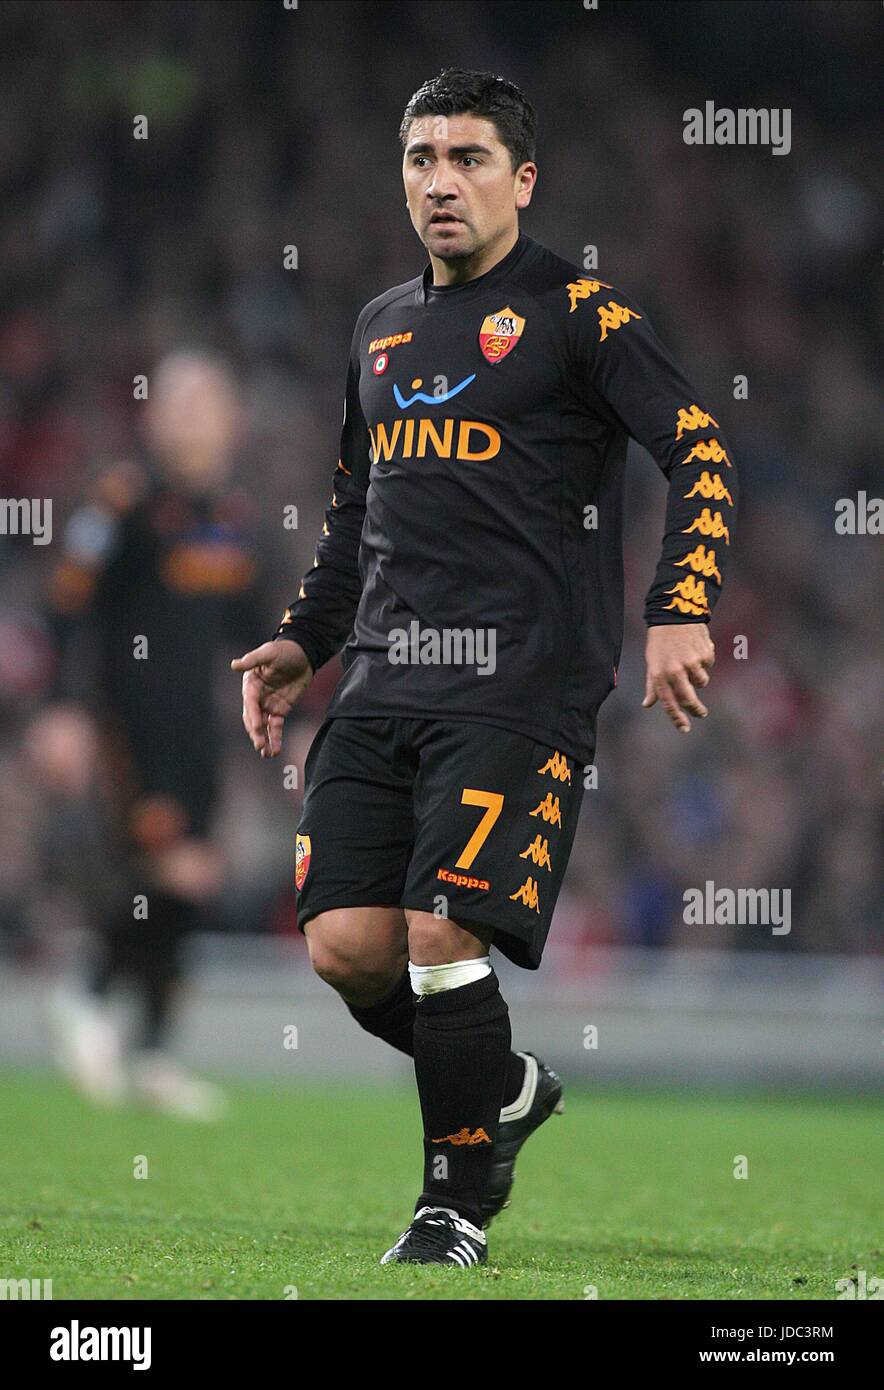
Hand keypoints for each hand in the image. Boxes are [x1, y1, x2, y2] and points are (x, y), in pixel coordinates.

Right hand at [230, 639, 313, 757]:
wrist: (302, 654)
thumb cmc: (282, 651)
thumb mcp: (268, 653)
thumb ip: (252, 660)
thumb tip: (234, 665)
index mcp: (250, 685)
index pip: (250, 704)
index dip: (253, 716)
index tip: (257, 728)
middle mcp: (256, 697)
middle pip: (254, 719)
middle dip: (256, 733)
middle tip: (260, 746)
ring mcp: (268, 705)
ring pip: (264, 727)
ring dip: (265, 741)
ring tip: (267, 754)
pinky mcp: (280, 710)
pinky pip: (276, 727)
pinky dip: (275, 739)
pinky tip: (275, 750)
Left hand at [642, 624, 714, 733]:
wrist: (675, 614)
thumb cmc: (660, 641)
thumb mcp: (652, 663)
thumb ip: (652, 685)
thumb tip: (647, 704)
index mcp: (660, 674)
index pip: (669, 702)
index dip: (677, 718)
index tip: (684, 729)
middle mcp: (675, 671)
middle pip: (689, 699)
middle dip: (697, 710)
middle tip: (701, 713)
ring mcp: (691, 663)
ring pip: (702, 682)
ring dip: (699, 678)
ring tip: (691, 662)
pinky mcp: (705, 655)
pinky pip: (708, 666)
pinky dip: (704, 661)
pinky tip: (696, 648)